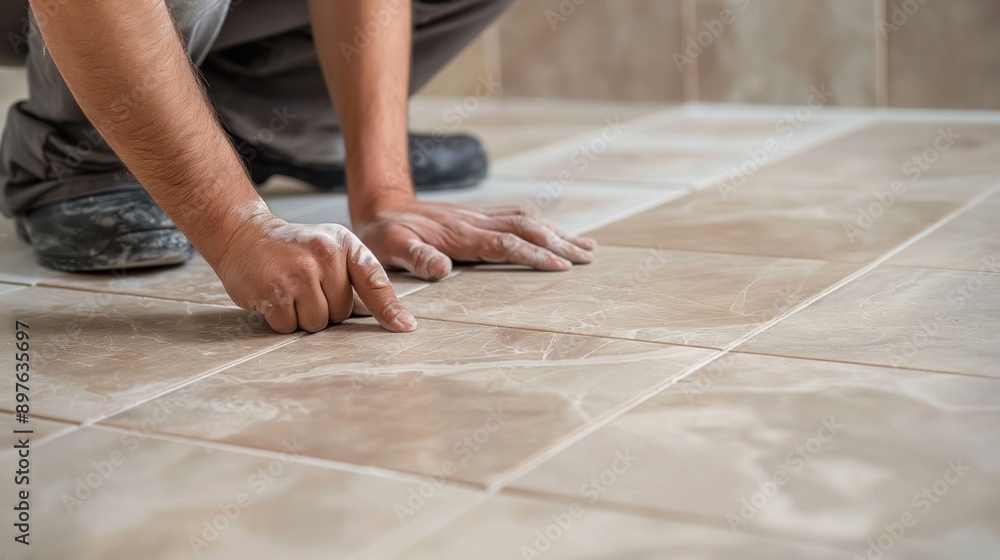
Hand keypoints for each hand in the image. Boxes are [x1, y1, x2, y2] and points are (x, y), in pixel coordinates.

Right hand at [210, 205, 415, 333]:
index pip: (374, 281)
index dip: (390, 308)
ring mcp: (298, 274)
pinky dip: (282, 320)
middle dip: (326, 309)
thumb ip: (356, 277)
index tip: (405, 327)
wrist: (243, 234)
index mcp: (343, 245)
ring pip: (317, 323)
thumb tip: (383, 315)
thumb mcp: (331, 249)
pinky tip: (274, 298)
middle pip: (342, 312)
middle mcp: (324, 256)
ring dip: (303, 317)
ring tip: (290, 292)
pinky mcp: (274, 292)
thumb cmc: (293, 248)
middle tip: (305, 287)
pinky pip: (290, 326)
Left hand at [353, 198, 595, 280]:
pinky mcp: (478, 216)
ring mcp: (478, 216)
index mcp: (460, 235)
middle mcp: (475, 222)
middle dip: (560, 242)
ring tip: (586, 246)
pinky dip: (542, 224)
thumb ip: (415, 258)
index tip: (561, 266)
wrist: (380, 206)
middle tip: (588, 258)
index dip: (534, 254)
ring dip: (558, 232)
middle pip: (526, 228)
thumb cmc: (383, 234)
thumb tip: (442, 270)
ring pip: (527, 219)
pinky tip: (555, 232)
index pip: (506, 244)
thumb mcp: (390, 248)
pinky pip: (517, 215)